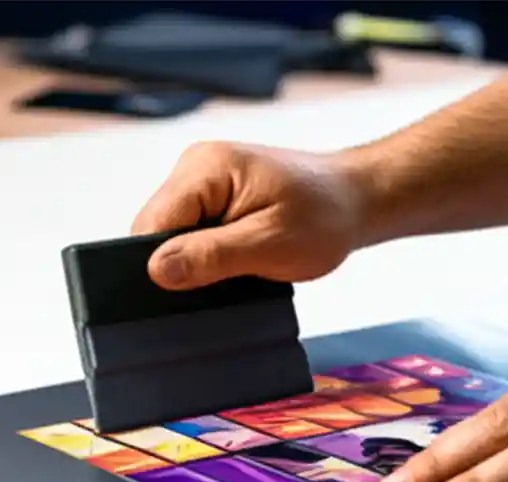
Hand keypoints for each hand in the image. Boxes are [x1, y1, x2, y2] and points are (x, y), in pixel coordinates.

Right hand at [132, 142, 370, 289]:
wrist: (355, 201)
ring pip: (171, 234)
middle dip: (182, 261)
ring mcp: (202, 180)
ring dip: (197, 259)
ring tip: (236, 265)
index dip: (162, 262)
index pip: (152, 223)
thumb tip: (156, 271)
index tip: (190, 288)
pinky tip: (235, 258)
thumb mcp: (270, 244)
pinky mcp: (212, 196)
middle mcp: (196, 166)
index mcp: (206, 168)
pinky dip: (207, 252)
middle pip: (155, 229)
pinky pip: (190, 231)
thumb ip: (211, 256)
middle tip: (226, 276)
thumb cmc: (325, 216)